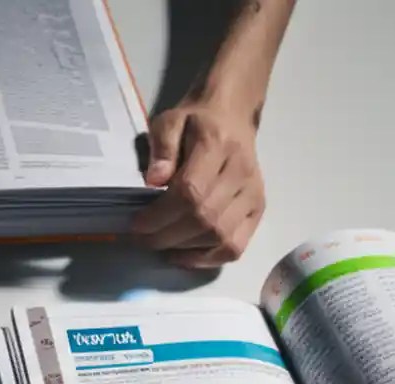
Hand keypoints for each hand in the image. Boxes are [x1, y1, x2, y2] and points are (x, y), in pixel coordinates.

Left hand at [131, 101, 265, 268]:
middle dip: (166, 236)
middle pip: (204, 219)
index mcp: (218, 146)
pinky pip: (235, 246)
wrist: (232, 115)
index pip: (190, 192)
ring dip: (184, 249)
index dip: (160, 215)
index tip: (136, 224)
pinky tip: (182, 255)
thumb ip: (161, 147)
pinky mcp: (258, 209)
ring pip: (220, 236)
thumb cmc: (195, 119)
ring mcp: (253, 194)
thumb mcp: (169, 120)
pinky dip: (208, 259)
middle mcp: (241, 173)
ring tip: (158, 245)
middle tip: (141, 239)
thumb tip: (154, 180)